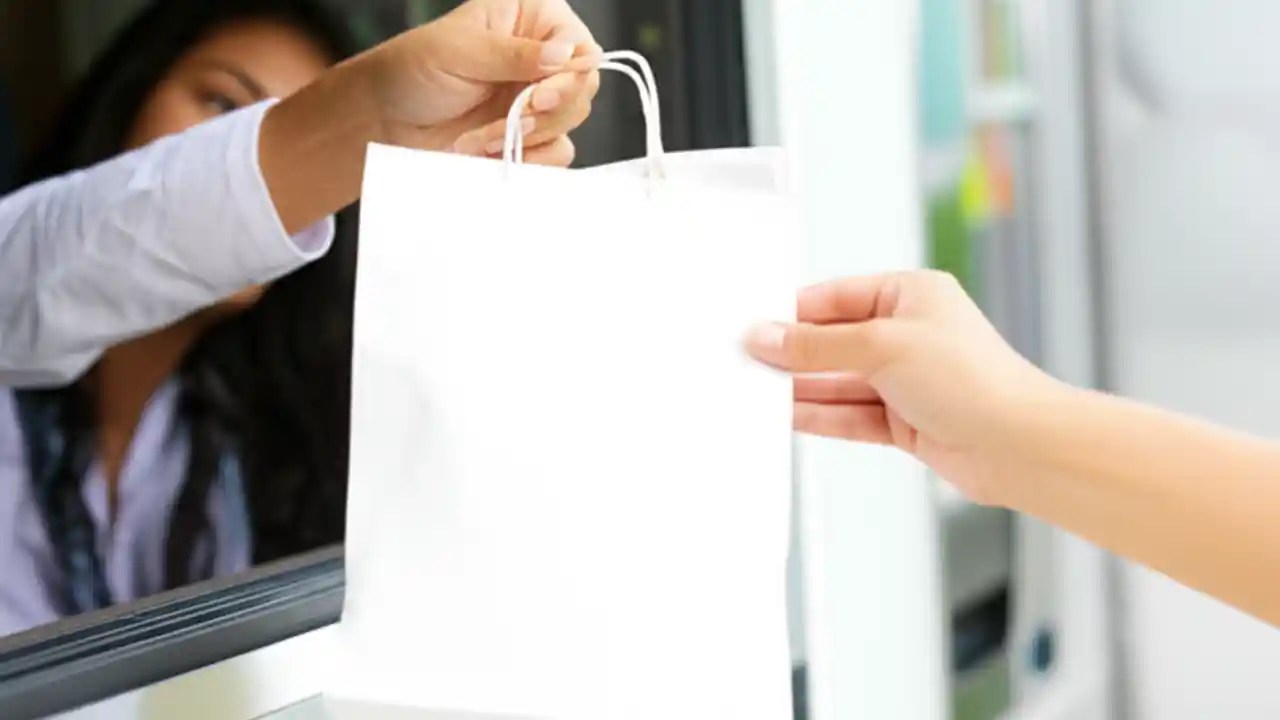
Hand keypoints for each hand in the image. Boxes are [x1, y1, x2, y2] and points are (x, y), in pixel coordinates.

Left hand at [366, 0, 602, 165]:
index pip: (579, 46)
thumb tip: (563, 55)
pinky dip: (530, 159)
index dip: (568, 76)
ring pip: (570, 122)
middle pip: (582, 88)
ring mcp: (538, 97)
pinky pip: (556, 152)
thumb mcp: (459, 51)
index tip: (538, 96)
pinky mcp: (531, 135)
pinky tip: (493, 153)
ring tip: (484, 137)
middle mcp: (542, 57)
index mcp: (532, 18)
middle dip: (546, 112)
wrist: (386, 120)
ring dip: (529, 137)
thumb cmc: (413, 69)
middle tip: (513, 120)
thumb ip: (512, 54)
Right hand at [745, 270, 1066, 504]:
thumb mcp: (882, 346)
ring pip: (839, 382)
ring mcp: (906, 380)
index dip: (793, 313)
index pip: (835, 298)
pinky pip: (850, 415)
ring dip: (801, 389)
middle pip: (833, 342)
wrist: (1020, 446)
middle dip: (793, 355)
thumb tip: (767, 336)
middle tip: (747, 362)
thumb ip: (817, 346)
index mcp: (910, 296)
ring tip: (757, 393)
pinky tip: (788, 416)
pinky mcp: (904, 421)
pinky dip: (820, 416)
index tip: (755, 327)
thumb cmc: (974, 380)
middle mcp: (908, 334)